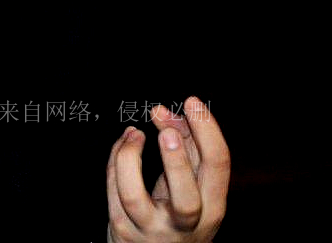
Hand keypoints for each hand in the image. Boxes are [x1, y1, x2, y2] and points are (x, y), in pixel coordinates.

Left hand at [106, 96, 229, 241]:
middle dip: (176, 161)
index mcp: (212, 207)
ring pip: (134, 197)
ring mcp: (150, 230)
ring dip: (129, 159)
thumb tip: (170, 112)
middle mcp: (185, 224)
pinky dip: (114, 163)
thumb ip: (187, 148)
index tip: (192, 102)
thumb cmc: (177, 216)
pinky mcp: (121, 230)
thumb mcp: (192, 187)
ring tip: (134, 133)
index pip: (218, 168)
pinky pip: (112, 192)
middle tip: (166, 130)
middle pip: (186, 197)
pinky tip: (123, 144)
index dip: (208, 131)